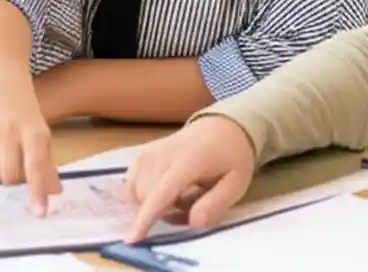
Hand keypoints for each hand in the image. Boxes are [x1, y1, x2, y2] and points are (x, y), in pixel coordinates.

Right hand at [0, 82, 62, 215]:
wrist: (3, 93)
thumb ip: (48, 166)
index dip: (37, 191)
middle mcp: (8, 130)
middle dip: (14, 180)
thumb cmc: (26, 120)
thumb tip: (54, 193)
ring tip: (3, 157)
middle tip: (17, 168)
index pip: (36, 166)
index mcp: (33, 132)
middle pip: (9, 176)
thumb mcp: (42, 138)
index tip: (39, 213)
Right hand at [125, 115, 255, 242]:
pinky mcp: (142, 153)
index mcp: (187, 161)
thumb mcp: (237, 183)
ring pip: (135, 191)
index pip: (161, 193)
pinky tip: (161, 194)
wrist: (220, 127)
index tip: (133, 239)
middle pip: (146, 196)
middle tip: (187, 210)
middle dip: (161, 213)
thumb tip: (193, 223)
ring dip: (150, 205)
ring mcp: (148, 152)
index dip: (146, 217)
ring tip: (177, 200)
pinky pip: (131, 182)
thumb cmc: (231, 157)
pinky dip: (142, 195)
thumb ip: (216, 204)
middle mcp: (161, 154)